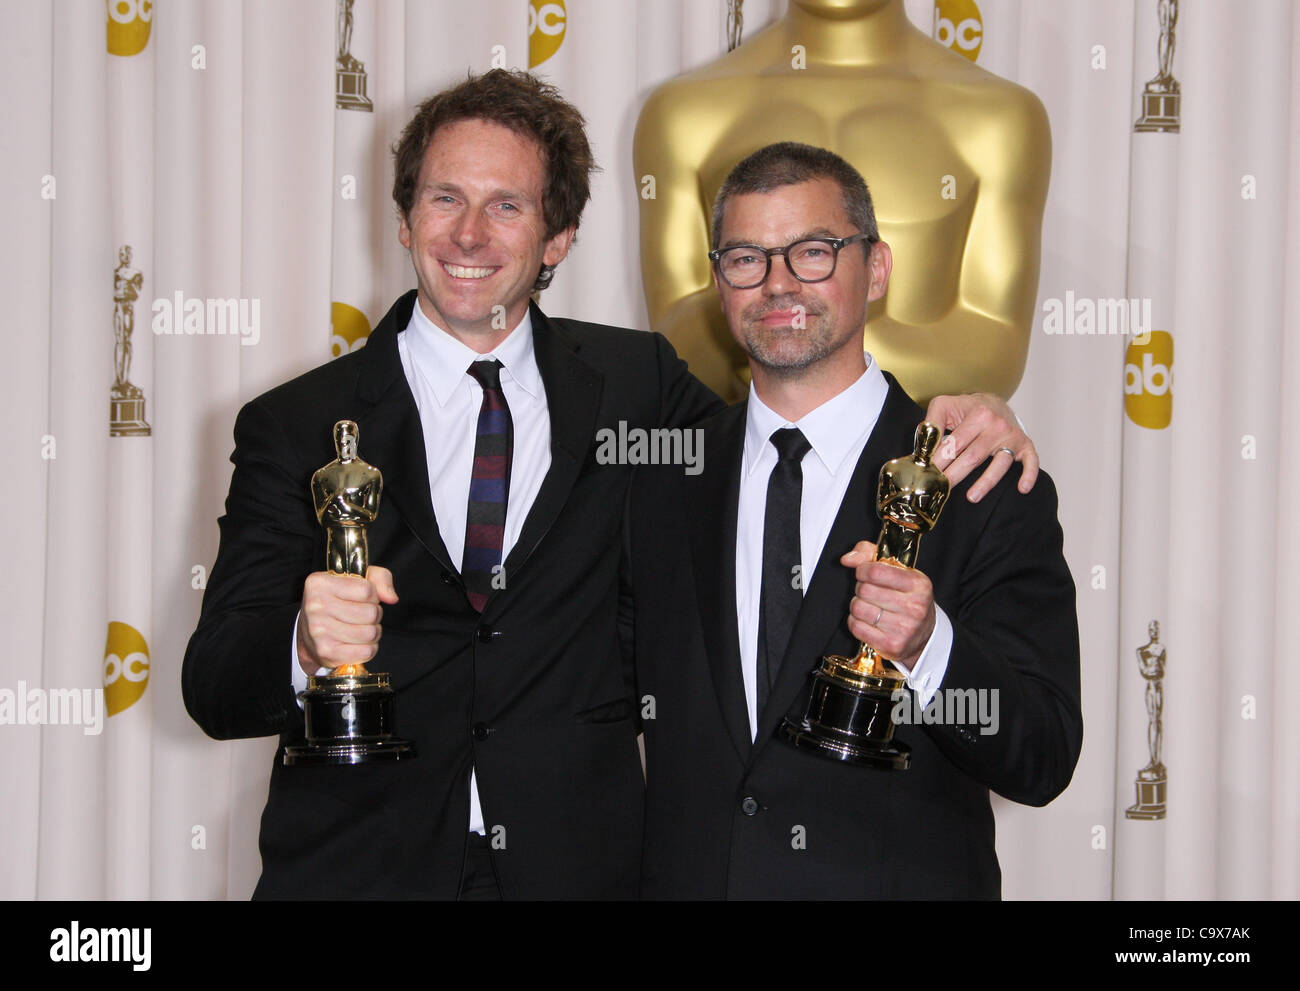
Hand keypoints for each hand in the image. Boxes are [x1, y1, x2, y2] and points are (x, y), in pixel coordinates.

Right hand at [296, 566, 397, 675]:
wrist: (308, 632)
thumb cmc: (336, 602)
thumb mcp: (356, 580)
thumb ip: (380, 578)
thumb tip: (391, 598)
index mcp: (320, 583)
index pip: (367, 590)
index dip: (373, 596)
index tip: (363, 599)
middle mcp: (316, 606)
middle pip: (370, 613)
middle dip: (374, 615)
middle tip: (364, 616)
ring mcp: (319, 631)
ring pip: (370, 633)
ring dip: (373, 632)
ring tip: (361, 628)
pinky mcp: (326, 652)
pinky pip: (366, 652)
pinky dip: (368, 648)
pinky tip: (357, 643)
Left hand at [840, 541, 933, 670]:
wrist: (924, 635)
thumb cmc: (907, 598)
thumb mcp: (898, 571)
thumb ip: (870, 554)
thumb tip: (847, 559)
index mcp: (918, 584)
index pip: (876, 572)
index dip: (863, 570)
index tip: (864, 573)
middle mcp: (914, 607)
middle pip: (864, 590)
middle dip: (861, 589)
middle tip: (870, 592)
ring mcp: (904, 628)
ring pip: (858, 609)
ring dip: (858, 606)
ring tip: (870, 607)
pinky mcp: (892, 644)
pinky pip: (856, 627)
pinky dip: (856, 622)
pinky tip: (868, 621)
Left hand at [924, 392, 1038, 501]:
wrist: (994, 403)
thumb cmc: (965, 409)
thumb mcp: (944, 406)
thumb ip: (931, 422)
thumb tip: (922, 446)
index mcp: (977, 415)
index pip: (954, 444)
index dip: (939, 461)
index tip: (928, 474)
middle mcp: (996, 425)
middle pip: (973, 457)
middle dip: (955, 475)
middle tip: (941, 489)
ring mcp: (1011, 436)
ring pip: (999, 464)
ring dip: (986, 482)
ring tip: (971, 497)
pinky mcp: (1025, 445)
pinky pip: (1031, 461)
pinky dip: (1029, 475)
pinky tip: (1022, 488)